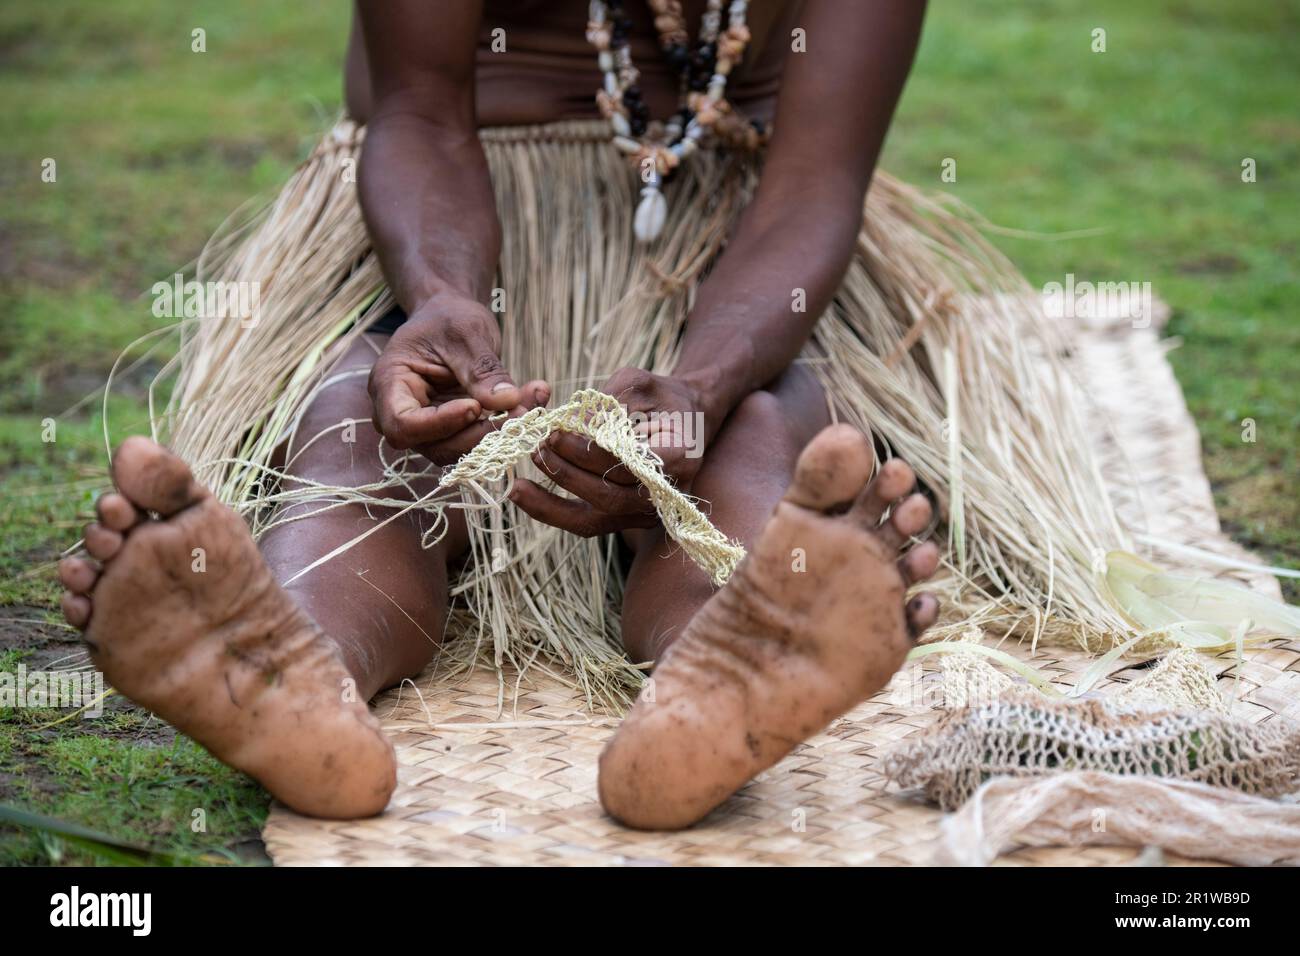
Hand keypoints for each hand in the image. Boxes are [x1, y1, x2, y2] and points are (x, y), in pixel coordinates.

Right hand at [368, 295, 549, 464]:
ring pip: (458, 450)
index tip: (474, 407)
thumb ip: (482, 368)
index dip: (438, 424)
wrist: (451, 317)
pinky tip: (531, 402)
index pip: (402, 424)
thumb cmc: (448, 317)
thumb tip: (507, 401)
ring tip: (531, 403)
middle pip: (433, 445)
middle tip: (519, 411)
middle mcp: (401, 412)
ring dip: (498, 434)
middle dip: (479, 434)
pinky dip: (505, 426)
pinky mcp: (452, 431)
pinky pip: (476, 440)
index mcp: (389, 383)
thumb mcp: (466, 332)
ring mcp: (427, 426)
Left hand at [510, 367, 712, 536]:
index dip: (589, 453)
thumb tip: (576, 425)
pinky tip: (522, 494)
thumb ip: (610, 401)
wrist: (683, 420)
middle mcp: (666, 495)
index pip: (628, 464)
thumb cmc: (660, 396)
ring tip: (518, 482)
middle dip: (567, 474)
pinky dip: (552, 512)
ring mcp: (645, 512)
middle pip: (609, 496)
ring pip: (593, 519)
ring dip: (551, 502)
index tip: (558, 432)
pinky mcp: (624, 519)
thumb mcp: (638, 383)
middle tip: (538, 447)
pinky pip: (585, 523)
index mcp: (680, 458)